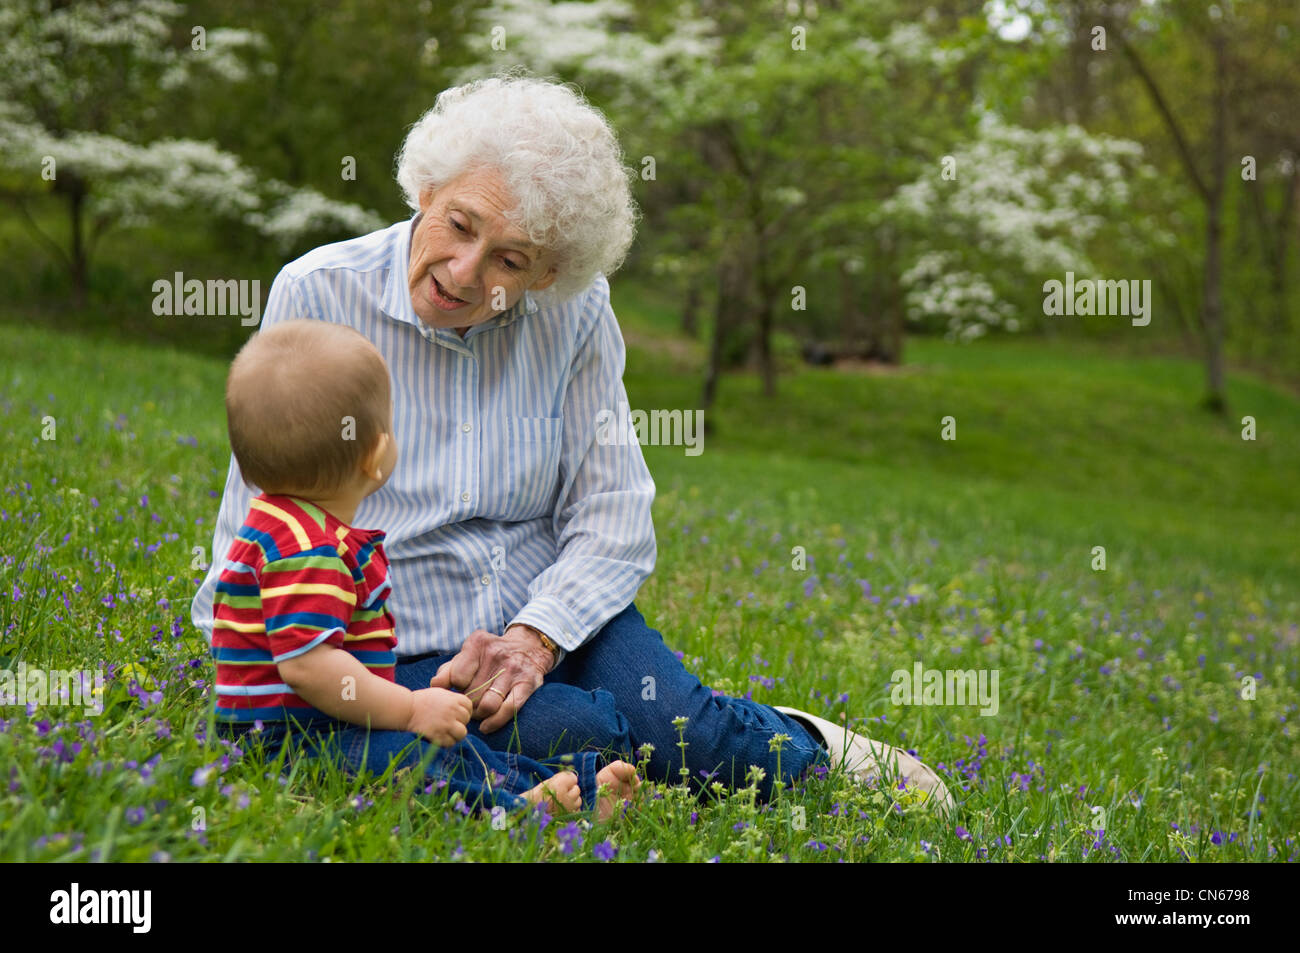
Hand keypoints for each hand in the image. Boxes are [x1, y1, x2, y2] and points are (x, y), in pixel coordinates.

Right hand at [406, 686, 471, 746]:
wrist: (406, 709)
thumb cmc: (421, 701)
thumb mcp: (439, 693)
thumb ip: (452, 699)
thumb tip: (462, 708)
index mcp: (453, 699)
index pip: (469, 707)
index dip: (463, 711)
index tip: (456, 714)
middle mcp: (452, 711)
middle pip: (466, 720)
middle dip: (459, 722)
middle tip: (448, 723)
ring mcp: (446, 724)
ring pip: (462, 733)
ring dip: (455, 734)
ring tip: (446, 732)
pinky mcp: (439, 736)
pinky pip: (450, 743)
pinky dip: (446, 742)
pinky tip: (439, 737)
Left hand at [429, 626, 554, 732]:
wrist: (528, 647)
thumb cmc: (491, 654)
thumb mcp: (469, 654)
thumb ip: (449, 669)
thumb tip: (435, 685)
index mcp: (478, 644)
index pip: (458, 677)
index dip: (456, 688)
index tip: (460, 690)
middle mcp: (496, 655)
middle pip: (472, 693)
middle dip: (467, 703)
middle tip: (468, 705)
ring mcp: (513, 670)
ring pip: (487, 705)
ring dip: (478, 715)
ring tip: (476, 713)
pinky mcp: (527, 684)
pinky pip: (509, 710)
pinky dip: (494, 722)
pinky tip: (486, 726)